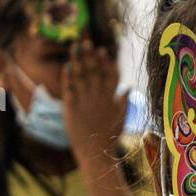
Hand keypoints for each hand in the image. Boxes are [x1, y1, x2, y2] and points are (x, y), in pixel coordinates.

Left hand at [61, 38, 126, 166]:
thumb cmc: (108, 137)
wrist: (95, 154)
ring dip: (78, 61)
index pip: (109, 75)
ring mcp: (85, 102)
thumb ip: (124, 101)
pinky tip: (67, 66)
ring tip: (75, 47)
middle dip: (90, 56)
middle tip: (85, 41)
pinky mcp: (72, 108)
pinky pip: (70, 89)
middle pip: (94, 72)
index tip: (101, 50)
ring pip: (82, 77)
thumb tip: (128, 87)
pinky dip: (69, 78)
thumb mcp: (121, 119)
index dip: (105, 62)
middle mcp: (99, 97)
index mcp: (110, 98)